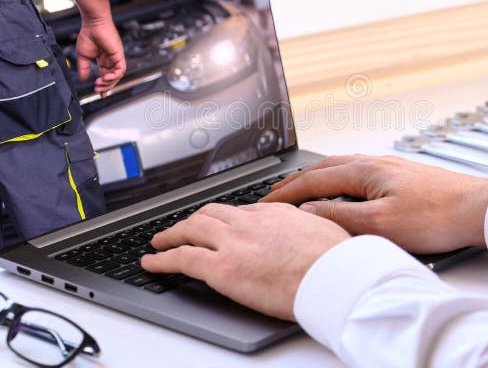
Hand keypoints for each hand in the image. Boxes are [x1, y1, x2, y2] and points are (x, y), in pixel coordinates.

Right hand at [76, 20, 125, 95]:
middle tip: (97, 90)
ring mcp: (116, 57)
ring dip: (109, 82)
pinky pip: (120, 70)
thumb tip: (83, 79)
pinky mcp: (119, 55)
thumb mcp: (83, 56)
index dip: (104, 86)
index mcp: (103, 60)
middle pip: (112, 78)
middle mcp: (111, 60)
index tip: (99, 94)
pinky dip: (114, 76)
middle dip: (105, 86)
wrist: (93, 24)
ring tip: (99, 84)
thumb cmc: (89, 35)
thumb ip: (84, 68)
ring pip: (117, 76)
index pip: (106, 76)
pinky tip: (105, 77)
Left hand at [141, 202, 349, 320]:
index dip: (224, 219)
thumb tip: (306, 231)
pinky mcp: (222, 267)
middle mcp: (249, 222)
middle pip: (209, 213)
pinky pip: (181, 258)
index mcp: (274, 213)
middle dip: (192, 220)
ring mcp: (233, 242)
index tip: (218, 224)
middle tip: (182, 227)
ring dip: (171, 234)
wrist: (334, 277)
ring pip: (191, 229)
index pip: (240, 211)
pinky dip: (161, 259)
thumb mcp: (323, 231)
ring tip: (161, 241)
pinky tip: (151, 262)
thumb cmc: (337, 261)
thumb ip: (305, 227)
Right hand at [262, 155, 487, 253]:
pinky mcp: (400, 176)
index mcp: (364, 170)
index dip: (284, 193)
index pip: (312, 180)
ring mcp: (388, 168)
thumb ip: (339, 216)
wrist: (477, 209)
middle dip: (294, 182)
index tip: (264, 204)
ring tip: (299, 192)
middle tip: (272, 195)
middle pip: (322, 169)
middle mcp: (373, 162)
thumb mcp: (380, 224)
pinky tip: (341, 192)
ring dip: (315, 180)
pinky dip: (337, 182)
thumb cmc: (436, 216)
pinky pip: (356, 174)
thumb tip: (307, 210)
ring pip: (340, 169)